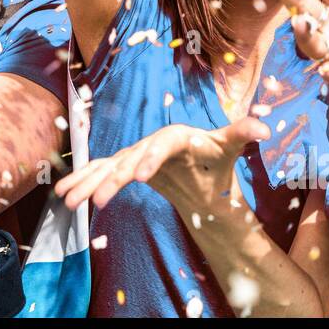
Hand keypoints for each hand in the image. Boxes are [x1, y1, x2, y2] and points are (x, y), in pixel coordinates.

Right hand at [56, 116, 266, 213]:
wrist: (201, 169)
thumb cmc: (217, 157)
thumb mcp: (229, 148)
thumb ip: (242, 134)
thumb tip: (265, 128)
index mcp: (176, 135)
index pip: (162, 144)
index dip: (150, 157)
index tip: (140, 176)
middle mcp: (151, 142)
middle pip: (129, 158)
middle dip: (112, 179)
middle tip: (98, 201)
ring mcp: (135, 155)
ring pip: (107, 167)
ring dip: (87, 182)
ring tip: (67, 200)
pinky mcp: (125, 167)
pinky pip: (101, 174)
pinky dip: (82, 182)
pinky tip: (63, 195)